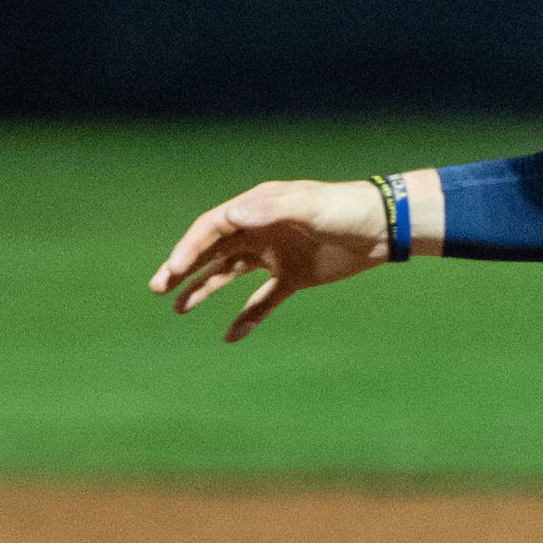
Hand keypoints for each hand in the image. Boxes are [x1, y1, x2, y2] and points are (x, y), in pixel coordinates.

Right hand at [149, 176, 393, 340]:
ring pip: (230, 274)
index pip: (213, 227)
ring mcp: (275, 255)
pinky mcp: (293, 277)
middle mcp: (260, 230)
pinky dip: (247, 317)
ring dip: (204, 288)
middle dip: (184, 268)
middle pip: (213, 250)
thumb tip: (230, 217)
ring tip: (177, 308)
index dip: (190, 247)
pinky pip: (263, 301)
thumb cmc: (346, 208)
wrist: (384, 227)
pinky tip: (230, 336)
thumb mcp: (309, 206)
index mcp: (258, 207)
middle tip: (158, 287)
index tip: (173, 269)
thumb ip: (270, 211)